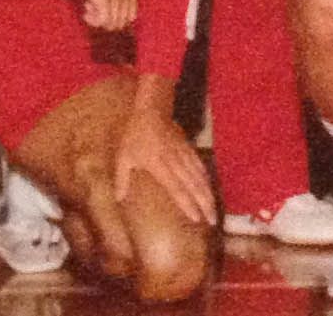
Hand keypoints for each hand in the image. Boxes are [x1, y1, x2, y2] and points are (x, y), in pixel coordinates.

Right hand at [27, 0, 135, 29]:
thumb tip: (104, 2)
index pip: (131, 15)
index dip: (114, 16)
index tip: (100, 6)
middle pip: (122, 23)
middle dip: (107, 20)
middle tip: (93, 7)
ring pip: (112, 25)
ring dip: (98, 20)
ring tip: (88, 7)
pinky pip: (103, 21)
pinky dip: (93, 21)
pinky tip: (85, 9)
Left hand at [114, 80, 215, 225]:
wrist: (151, 111)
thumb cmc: (134, 136)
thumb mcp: (123, 157)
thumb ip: (122, 179)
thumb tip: (119, 199)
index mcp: (159, 167)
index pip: (177, 189)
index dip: (188, 205)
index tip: (196, 218)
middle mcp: (175, 163)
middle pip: (193, 186)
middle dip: (204, 204)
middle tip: (212, 220)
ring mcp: (184, 155)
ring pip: (199, 177)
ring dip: (207, 194)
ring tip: (213, 209)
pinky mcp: (188, 149)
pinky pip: (199, 166)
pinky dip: (206, 178)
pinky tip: (209, 187)